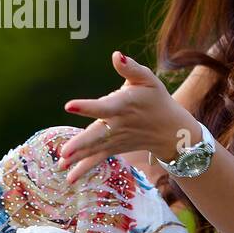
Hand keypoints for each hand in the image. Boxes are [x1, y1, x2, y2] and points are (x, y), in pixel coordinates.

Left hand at [57, 50, 199, 183]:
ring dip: (78, 157)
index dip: (87, 106)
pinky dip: (85, 168)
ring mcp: (116, 139)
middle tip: (65, 151)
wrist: (171, 131)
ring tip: (61, 164)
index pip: (103, 107)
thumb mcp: (148, 79)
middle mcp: (118, 125)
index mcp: (124, 105)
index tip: (69, 106)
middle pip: (98, 135)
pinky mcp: (114, 148)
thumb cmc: (156, 99)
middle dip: (81, 143)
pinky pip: (98, 159)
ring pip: (95, 149)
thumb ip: (131, 68)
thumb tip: (116, 55)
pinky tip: (69, 177)